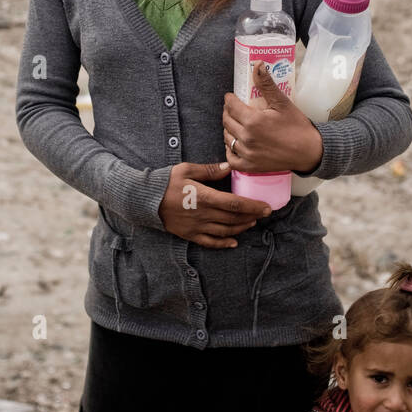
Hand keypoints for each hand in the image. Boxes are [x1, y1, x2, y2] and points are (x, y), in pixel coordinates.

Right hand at [157, 161, 272, 248]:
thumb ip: (210, 170)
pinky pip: (210, 242)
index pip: (235, 203)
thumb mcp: (187, 169)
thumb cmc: (166, 181)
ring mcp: (197, 226)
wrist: (144, 199)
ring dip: (242, 227)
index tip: (266, 207)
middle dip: (252, 216)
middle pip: (234, 218)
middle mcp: (203, 214)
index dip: (253, 206)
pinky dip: (224, 243)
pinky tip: (234, 241)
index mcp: (204, 197)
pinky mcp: (190, 234)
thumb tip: (229, 167)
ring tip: (252, 222)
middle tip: (265, 213)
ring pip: (226, 231)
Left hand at [223, 61, 323, 174]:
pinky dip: (230, 150)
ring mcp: (247, 154)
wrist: (309, 152)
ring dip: (229, 129)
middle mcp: (247, 138)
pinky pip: (231, 159)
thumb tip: (257, 64)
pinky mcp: (250, 166)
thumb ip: (266, 84)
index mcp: (253, 121)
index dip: (229, 99)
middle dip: (228, 112)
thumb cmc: (297, 126)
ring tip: (236, 124)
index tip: (232, 97)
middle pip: (226, 121)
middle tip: (234, 108)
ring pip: (227, 138)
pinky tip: (236, 143)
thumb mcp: (282, 102)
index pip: (230, 106)